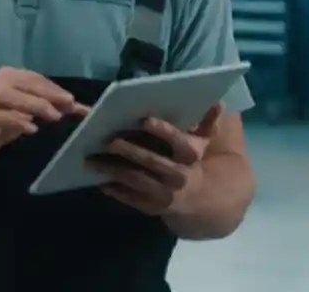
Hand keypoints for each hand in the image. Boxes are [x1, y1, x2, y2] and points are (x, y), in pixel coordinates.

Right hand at [0, 66, 89, 163]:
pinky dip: (17, 121)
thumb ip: (47, 109)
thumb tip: (77, 107)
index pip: (36, 79)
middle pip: (27, 83)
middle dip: (50, 94)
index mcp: (8, 77)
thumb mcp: (26, 115)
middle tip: (70, 105)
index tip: (74, 102)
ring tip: (55, 116)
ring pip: (14, 96)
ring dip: (36, 105)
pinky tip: (31, 129)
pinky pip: (1, 116)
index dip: (55, 89)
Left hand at [87, 103, 222, 215]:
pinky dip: (116, 191)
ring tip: (91, 160)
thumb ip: (208, 122)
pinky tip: (99, 181)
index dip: (164, 131)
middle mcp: (178, 177)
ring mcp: (164, 194)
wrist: (200, 199)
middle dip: (131, 151)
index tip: (145, 120)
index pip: (179, 143)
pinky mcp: (152, 207)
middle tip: (109, 140)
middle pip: (153, 162)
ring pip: (137, 181)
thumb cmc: (195, 161)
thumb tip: (217, 102)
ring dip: (114, 170)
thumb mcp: (205, 142)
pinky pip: (131, 199)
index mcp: (191, 157)